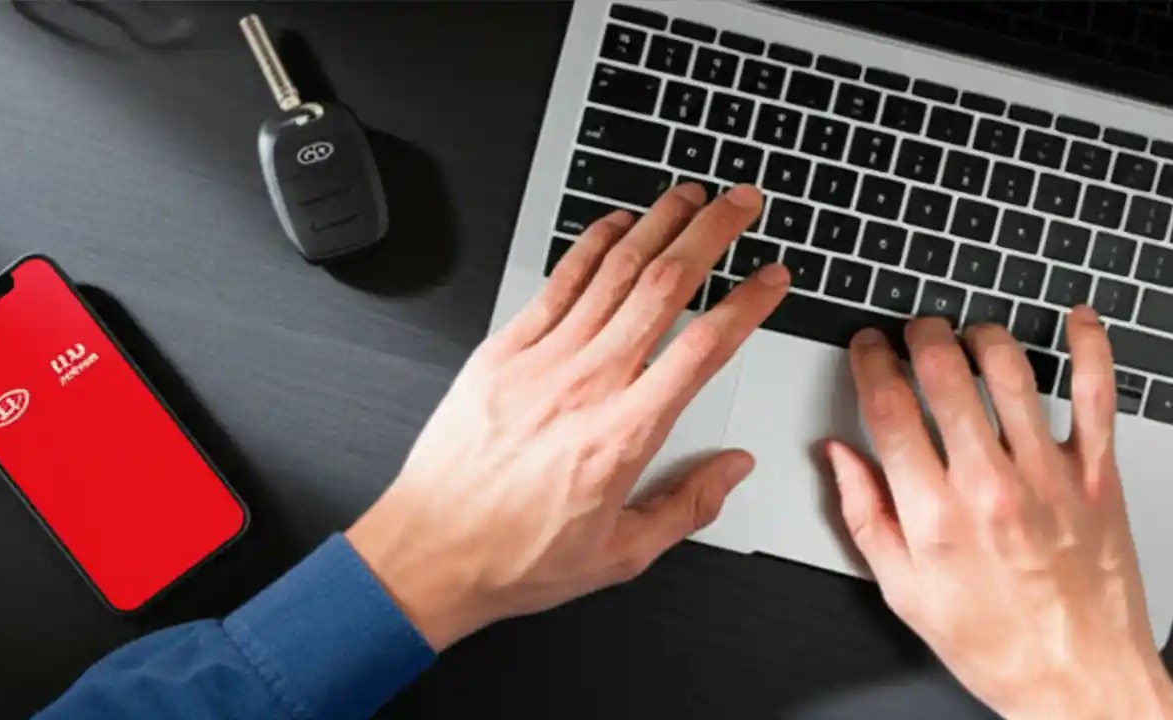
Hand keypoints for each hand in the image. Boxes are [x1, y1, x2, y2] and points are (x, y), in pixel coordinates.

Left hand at [347, 183, 788, 649]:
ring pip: (612, 272)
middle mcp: (587, 384)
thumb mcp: (620, 554)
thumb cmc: (515, 556)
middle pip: (664, 287)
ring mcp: (542, 360)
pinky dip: (589, 246)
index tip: (772, 278)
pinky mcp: (502, 352)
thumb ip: (687, 507)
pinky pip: (556, 284)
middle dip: (711, 234)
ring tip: (687, 197)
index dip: (749, 303)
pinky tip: (613, 224)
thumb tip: (732, 468)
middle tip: (740, 203)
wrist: (430, 552)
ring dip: (656, 225)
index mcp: (625, 433)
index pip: (705, 347)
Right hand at [828, 311, 1172, 719]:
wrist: (1079, 679)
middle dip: (921, 336)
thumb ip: (863, 515)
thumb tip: (838, 457)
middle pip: (945, 375)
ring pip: (1011, 372)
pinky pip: (1097, 396)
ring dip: (982, 336)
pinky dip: (1090, 349)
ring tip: (968, 335)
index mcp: (934, 513)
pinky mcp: (1098, 477)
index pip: (890, 407)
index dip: (871, 362)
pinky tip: (1078, 322)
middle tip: (913, 332)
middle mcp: (990, 486)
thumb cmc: (995, 642)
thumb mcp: (903, 590)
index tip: (867, 348)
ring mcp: (1048, 476)